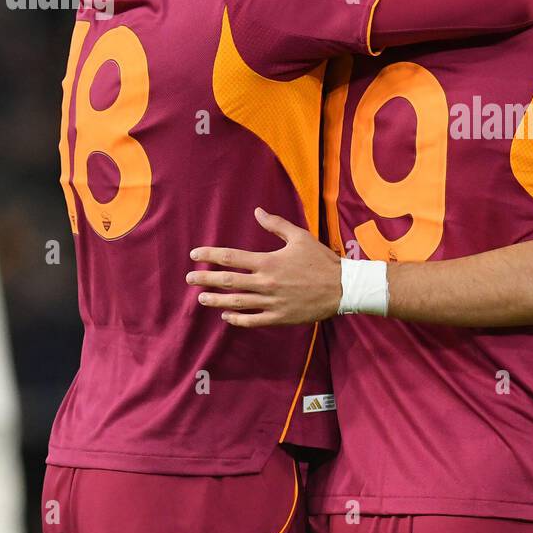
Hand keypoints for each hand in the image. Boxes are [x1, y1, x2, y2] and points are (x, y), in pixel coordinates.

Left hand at [186, 208, 341, 326]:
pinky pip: (252, 320)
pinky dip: (237, 319)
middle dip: (205, 279)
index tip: (195, 255)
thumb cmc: (322, 261)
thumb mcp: (300, 237)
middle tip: (189, 278)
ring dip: (216, 300)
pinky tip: (226, 316)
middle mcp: (266, 283)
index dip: (210, 256)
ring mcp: (271, 302)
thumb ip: (276, 225)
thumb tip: (257, 212)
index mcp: (269, 262)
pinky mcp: (279, 318)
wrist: (343, 288)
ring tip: (201, 299)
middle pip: (228, 281)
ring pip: (236, 302)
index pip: (231, 257)